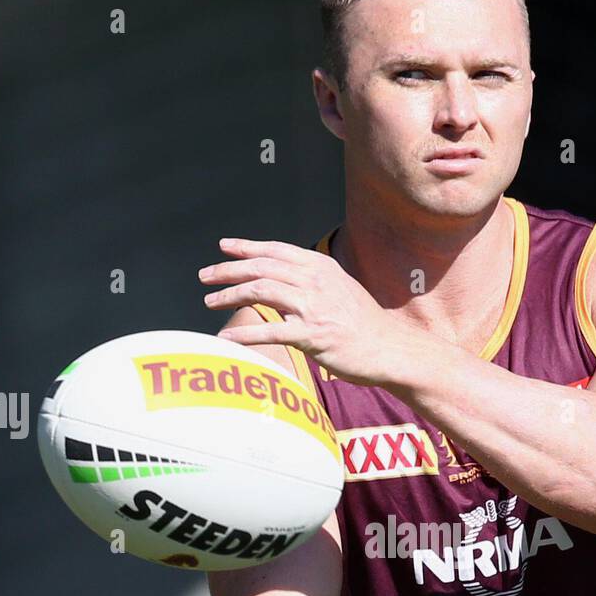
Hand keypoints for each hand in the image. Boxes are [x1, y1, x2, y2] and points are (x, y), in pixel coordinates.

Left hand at [198, 238, 415, 386]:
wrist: (390, 348)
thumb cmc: (364, 324)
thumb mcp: (341, 288)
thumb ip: (313, 280)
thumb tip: (286, 279)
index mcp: (320, 267)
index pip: (275, 250)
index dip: (246, 247)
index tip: (224, 247)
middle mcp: (315, 281)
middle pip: (261, 268)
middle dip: (228, 270)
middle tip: (205, 276)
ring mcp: (314, 308)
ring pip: (261, 292)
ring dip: (230, 295)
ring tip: (210, 302)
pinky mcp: (313, 336)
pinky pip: (270, 332)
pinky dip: (244, 334)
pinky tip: (226, 338)